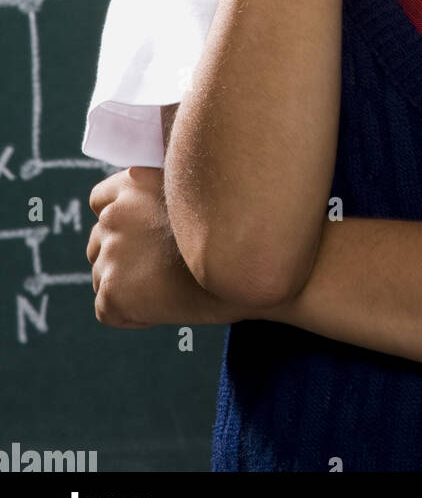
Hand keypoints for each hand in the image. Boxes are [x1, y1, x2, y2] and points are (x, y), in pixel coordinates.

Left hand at [87, 166, 242, 328]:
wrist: (245, 271)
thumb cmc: (231, 234)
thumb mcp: (195, 193)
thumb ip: (165, 192)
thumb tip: (150, 209)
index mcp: (132, 183)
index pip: (99, 201)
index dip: (120, 221)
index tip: (144, 236)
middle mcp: (115, 214)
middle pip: (99, 242)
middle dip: (123, 257)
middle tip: (162, 268)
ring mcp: (111, 253)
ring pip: (102, 276)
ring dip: (126, 285)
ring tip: (166, 287)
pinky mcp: (113, 292)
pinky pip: (109, 310)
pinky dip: (132, 315)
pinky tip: (164, 307)